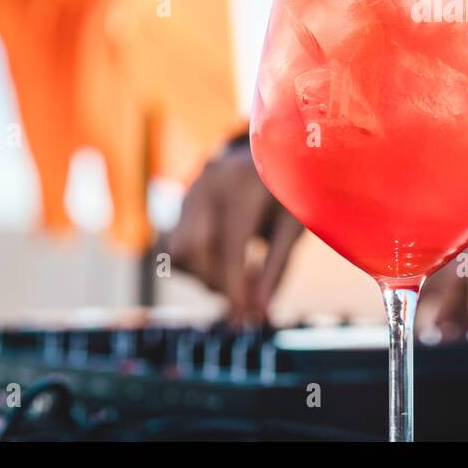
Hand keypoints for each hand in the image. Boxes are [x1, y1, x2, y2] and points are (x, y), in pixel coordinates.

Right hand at [166, 146, 303, 321]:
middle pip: (195, 248)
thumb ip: (276, 267)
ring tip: (241, 275)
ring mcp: (191, 190)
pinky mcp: (182, 202)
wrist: (277, 151)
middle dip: (219, 283)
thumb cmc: (292, 189)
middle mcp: (210, 182)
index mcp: (245, 182)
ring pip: (179, 250)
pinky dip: (195, 265)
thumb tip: (260, 311)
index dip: (236, 285)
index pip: (230, 243)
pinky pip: (173, 246)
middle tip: (247, 301)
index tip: (247, 316)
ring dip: (206, 276)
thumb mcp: (295, 223)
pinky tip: (222, 262)